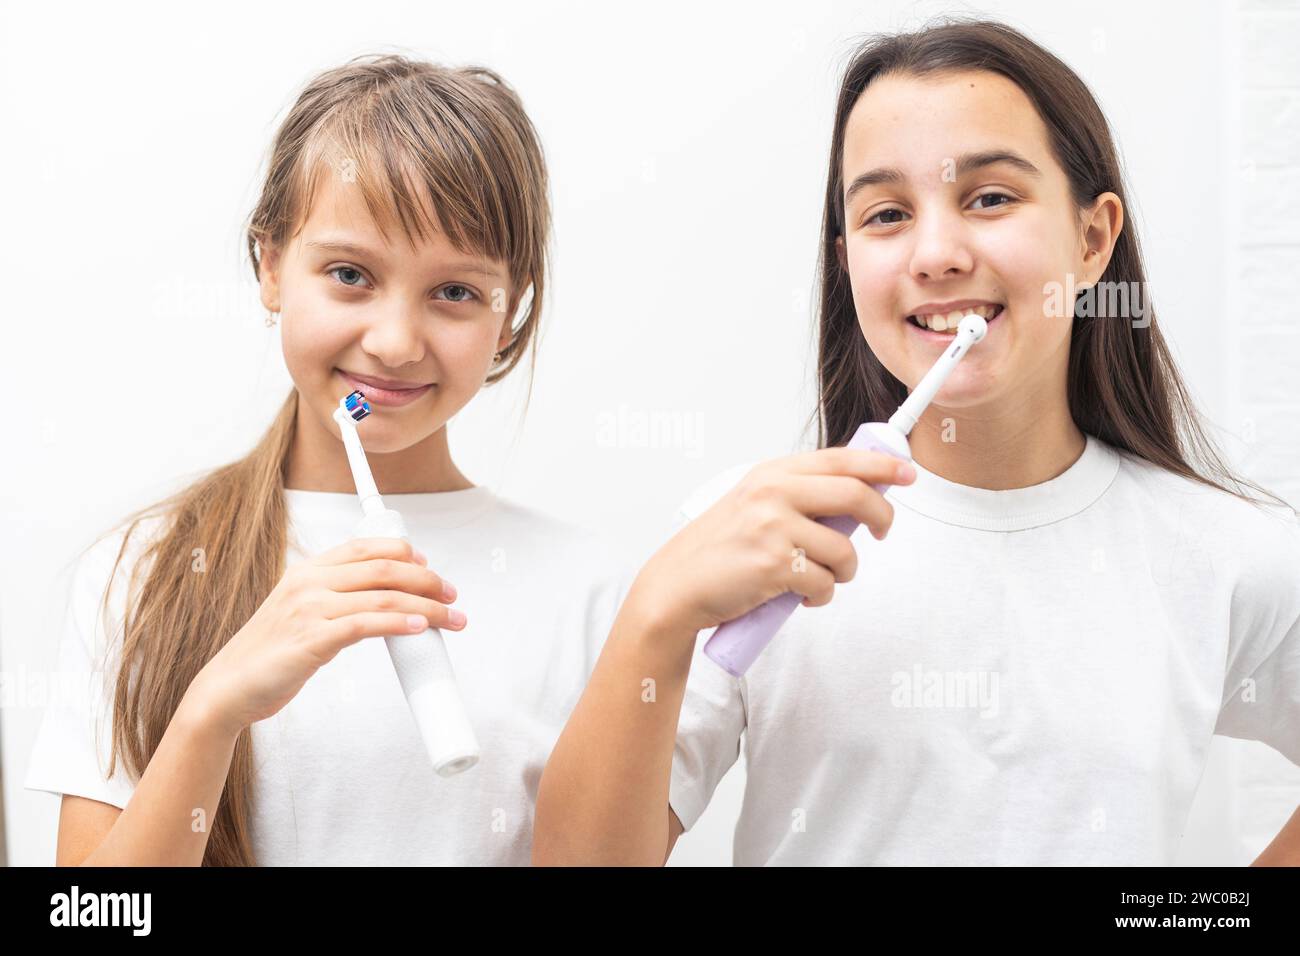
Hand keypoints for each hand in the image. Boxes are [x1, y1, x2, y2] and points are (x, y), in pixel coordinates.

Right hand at [185, 537, 464, 736]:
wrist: (228, 689)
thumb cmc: (270, 654)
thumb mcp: (301, 612)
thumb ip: (336, 600)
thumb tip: (386, 602)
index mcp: (307, 570)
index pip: (366, 547)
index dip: (404, 552)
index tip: (430, 567)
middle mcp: (309, 583)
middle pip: (384, 569)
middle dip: (428, 580)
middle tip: (453, 594)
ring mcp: (310, 610)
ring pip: (384, 598)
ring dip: (428, 607)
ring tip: (452, 618)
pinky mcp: (312, 641)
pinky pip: (366, 625)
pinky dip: (400, 624)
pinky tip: (421, 629)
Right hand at [629, 448, 914, 636]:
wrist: (677, 586)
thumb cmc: (719, 550)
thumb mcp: (754, 505)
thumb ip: (797, 495)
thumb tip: (857, 498)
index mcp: (772, 474)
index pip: (840, 459)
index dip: (882, 465)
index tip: (907, 473)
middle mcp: (773, 493)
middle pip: (855, 495)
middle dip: (882, 517)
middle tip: (882, 533)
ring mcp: (774, 528)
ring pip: (846, 550)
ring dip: (843, 572)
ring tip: (819, 579)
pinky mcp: (775, 565)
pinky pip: (826, 584)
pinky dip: (821, 597)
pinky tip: (799, 597)